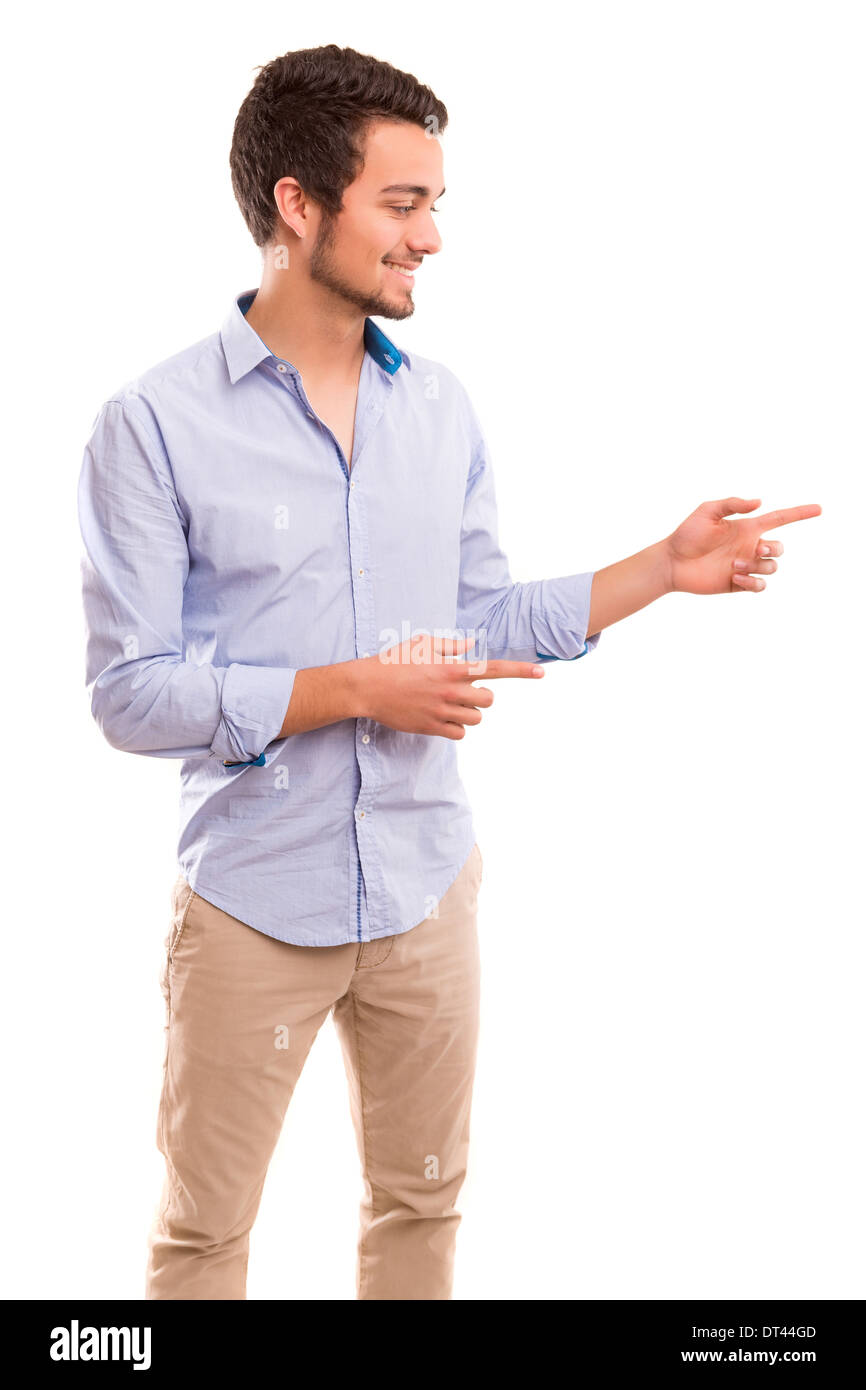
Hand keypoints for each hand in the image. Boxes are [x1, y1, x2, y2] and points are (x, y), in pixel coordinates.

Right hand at [355, 633, 544, 739]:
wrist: (367, 687)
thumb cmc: (394, 661)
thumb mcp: (422, 644)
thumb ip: (451, 646)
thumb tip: (471, 646)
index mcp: (452, 667)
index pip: (496, 669)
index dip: (521, 670)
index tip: (542, 672)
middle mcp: (451, 690)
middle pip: (489, 700)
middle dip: (482, 696)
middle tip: (464, 691)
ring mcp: (442, 710)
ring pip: (476, 718)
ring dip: (469, 712)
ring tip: (450, 703)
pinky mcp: (431, 727)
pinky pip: (460, 733)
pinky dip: (457, 727)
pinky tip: (443, 717)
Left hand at [664, 497, 821, 595]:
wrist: (672, 562)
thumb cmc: (687, 534)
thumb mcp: (707, 511)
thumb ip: (733, 504)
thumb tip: (760, 502)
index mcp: (747, 528)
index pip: (780, 519)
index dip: (800, 513)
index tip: (819, 509)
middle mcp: (749, 546)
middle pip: (780, 548)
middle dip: (773, 548)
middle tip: (756, 548)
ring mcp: (745, 565)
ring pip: (771, 567)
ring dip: (757, 565)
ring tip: (733, 564)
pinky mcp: (738, 583)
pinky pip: (759, 585)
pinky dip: (752, 581)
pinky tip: (734, 575)